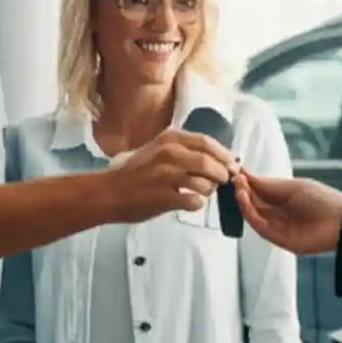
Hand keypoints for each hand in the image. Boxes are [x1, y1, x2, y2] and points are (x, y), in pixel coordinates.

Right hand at [106, 128, 239, 222]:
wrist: (109, 192)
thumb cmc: (135, 172)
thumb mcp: (157, 150)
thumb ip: (182, 150)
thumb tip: (214, 157)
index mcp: (169, 139)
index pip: (206, 142)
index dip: (224, 154)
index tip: (232, 163)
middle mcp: (169, 153)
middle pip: (208, 162)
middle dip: (222, 173)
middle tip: (225, 180)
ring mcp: (167, 175)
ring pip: (204, 182)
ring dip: (210, 189)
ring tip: (204, 192)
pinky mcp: (164, 196)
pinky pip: (193, 201)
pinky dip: (197, 203)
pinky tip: (191, 203)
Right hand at [233, 171, 341, 254]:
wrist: (340, 221)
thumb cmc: (321, 198)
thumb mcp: (292, 187)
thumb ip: (267, 185)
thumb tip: (245, 175)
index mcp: (283, 198)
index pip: (259, 191)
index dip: (246, 183)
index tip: (234, 173)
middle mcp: (278, 212)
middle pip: (253, 203)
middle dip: (242, 191)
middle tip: (233, 180)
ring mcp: (278, 227)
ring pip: (254, 215)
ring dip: (243, 202)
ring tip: (238, 188)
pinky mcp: (279, 240)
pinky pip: (260, 227)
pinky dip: (250, 214)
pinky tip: (246, 201)